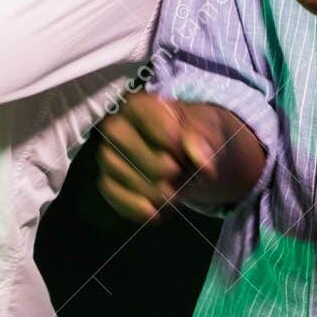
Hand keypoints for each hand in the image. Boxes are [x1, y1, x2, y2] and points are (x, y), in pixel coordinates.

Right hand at [97, 93, 228, 221]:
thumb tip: (203, 162)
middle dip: (155, 164)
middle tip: (179, 173)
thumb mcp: (208, 130)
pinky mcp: (109, 181)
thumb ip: (205, 140)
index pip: (143, 112)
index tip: (183, 150)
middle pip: (120, 139)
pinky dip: (135, 207)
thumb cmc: (195, 136)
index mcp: (141, 104)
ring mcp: (110, 154)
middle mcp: (118, 125)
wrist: (193, 158)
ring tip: (175, 193)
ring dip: (149, 189)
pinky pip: (112, 194)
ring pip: (117, 169)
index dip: (166, 135)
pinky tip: (156, 213)